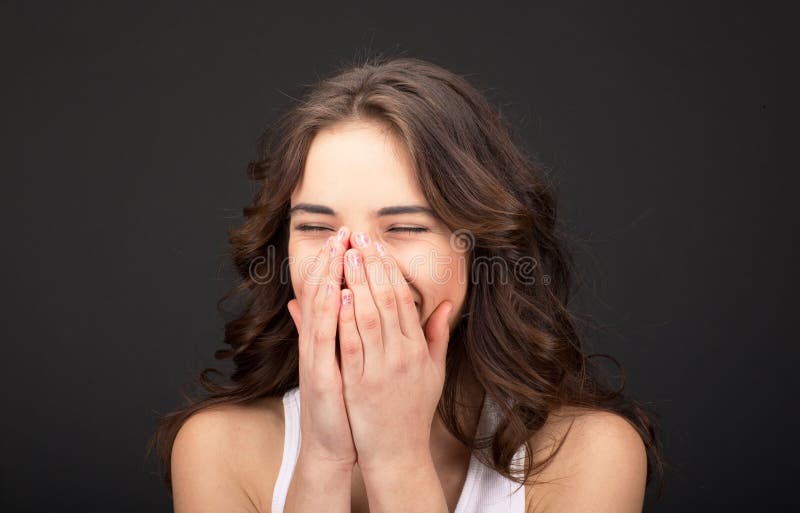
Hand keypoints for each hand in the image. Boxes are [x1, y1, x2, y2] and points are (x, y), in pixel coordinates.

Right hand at [287, 227, 355, 468]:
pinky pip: (324, 342)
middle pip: (322, 295)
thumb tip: (315, 304)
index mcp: (325, 340)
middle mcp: (317, 345)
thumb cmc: (339, 404)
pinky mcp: (321, 377)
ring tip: (337, 250)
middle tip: (343, 231)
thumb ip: (325, 332)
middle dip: (333, 261)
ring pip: (320, 311)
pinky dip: (329, 316)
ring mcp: (316, 360)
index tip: (347, 237)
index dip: (335, 264)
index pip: (328, 293)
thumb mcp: (334, 363)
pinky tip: (335, 294)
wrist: (331, 446)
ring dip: (328, 278)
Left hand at [337, 232, 453, 471]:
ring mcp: (382, 368)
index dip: (390, 269)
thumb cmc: (413, 410)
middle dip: (372, 266)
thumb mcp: (433, 373)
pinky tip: (339, 294)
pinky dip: (346, 318)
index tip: (377, 245)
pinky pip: (353, 344)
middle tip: (359, 238)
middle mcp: (403, 354)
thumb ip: (437, 337)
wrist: (398, 452)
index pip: (404, 299)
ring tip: (347, 255)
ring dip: (357, 283)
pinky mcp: (361, 383)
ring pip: (369, 316)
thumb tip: (444, 306)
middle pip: (387, 300)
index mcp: (418, 349)